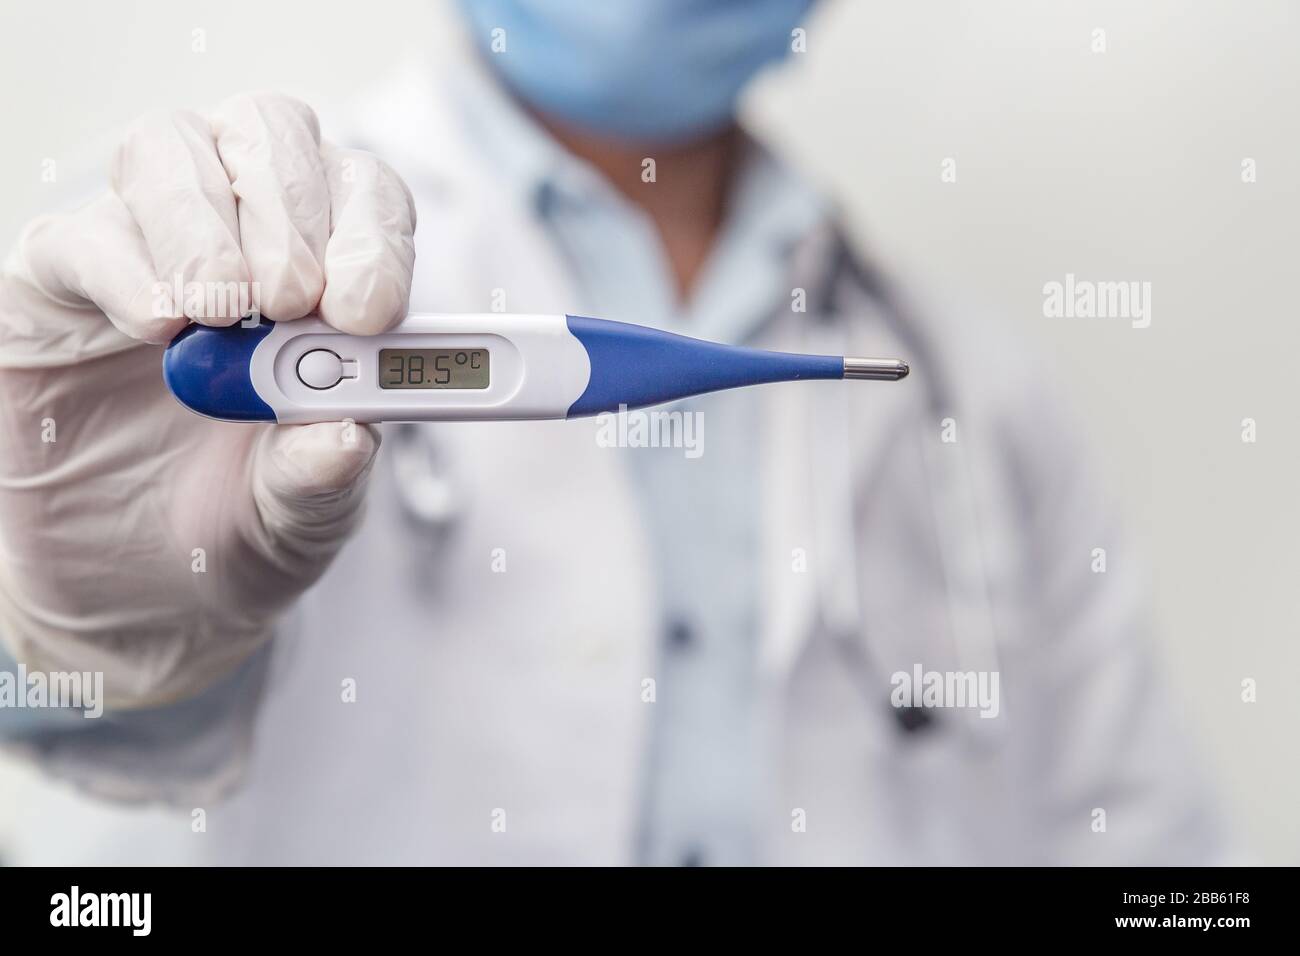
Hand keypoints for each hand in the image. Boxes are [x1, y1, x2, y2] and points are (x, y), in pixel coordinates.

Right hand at [0, 92, 415, 706]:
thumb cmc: (245, 528)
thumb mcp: (303, 517)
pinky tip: (156, 325)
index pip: (364, 197)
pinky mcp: (55, 286)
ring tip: (219, 312)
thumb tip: (348, 432)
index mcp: (329, 277)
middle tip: (291, 300)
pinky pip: (79, 234)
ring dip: (205, 224)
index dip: (373, 235)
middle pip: (269, 132)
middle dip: (290, 208)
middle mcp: (242, 239)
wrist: (141, 594)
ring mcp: (146, 251)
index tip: (369, 309)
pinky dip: (122, 268)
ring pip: (171, 149)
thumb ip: (325, 474)